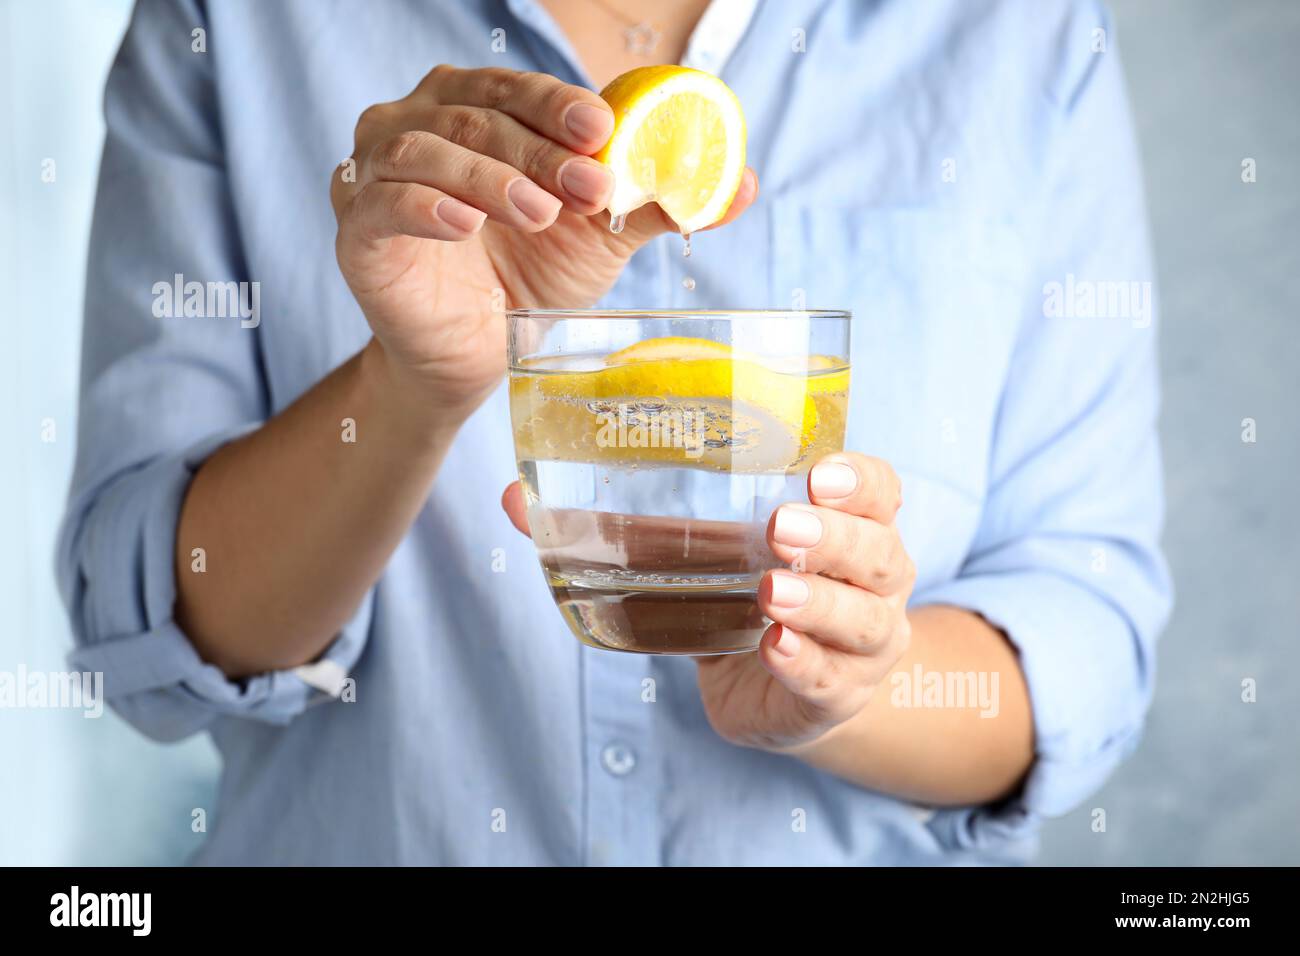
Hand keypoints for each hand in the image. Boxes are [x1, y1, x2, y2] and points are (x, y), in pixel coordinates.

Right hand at [331, 65, 757, 421]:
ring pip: (425, 148)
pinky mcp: (356, 232)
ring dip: (489, 177)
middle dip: (537, 150)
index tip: (603, 131)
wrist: (477, 358)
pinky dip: (425, 206)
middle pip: (473, 113)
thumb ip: (656, 203)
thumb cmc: (530, 281)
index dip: (558, 103)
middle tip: (588, 190)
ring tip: (538, 215)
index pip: (514, 88)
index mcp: (474, 109)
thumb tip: (745, 183)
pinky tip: (464, 225)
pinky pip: (381, 203)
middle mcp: (417, 125)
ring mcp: (377, 176)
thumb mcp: (599, 237)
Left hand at [499, 452, 915, 750]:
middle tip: (780, 529)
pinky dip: (805, 664)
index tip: (816, 472)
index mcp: (846, 527)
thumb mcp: (701, 559)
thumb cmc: (745, 603)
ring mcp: (864, 643)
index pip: (878, 490)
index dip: (857, 479)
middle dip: (834, 537)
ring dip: (821, 603)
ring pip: (866, 619)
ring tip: (771, 594)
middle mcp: (871, 581)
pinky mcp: (837, 695)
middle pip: (879, 551)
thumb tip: (514, 501)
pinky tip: (774, 649)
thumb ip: (622, 529)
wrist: (786, 693)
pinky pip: (832, 680)